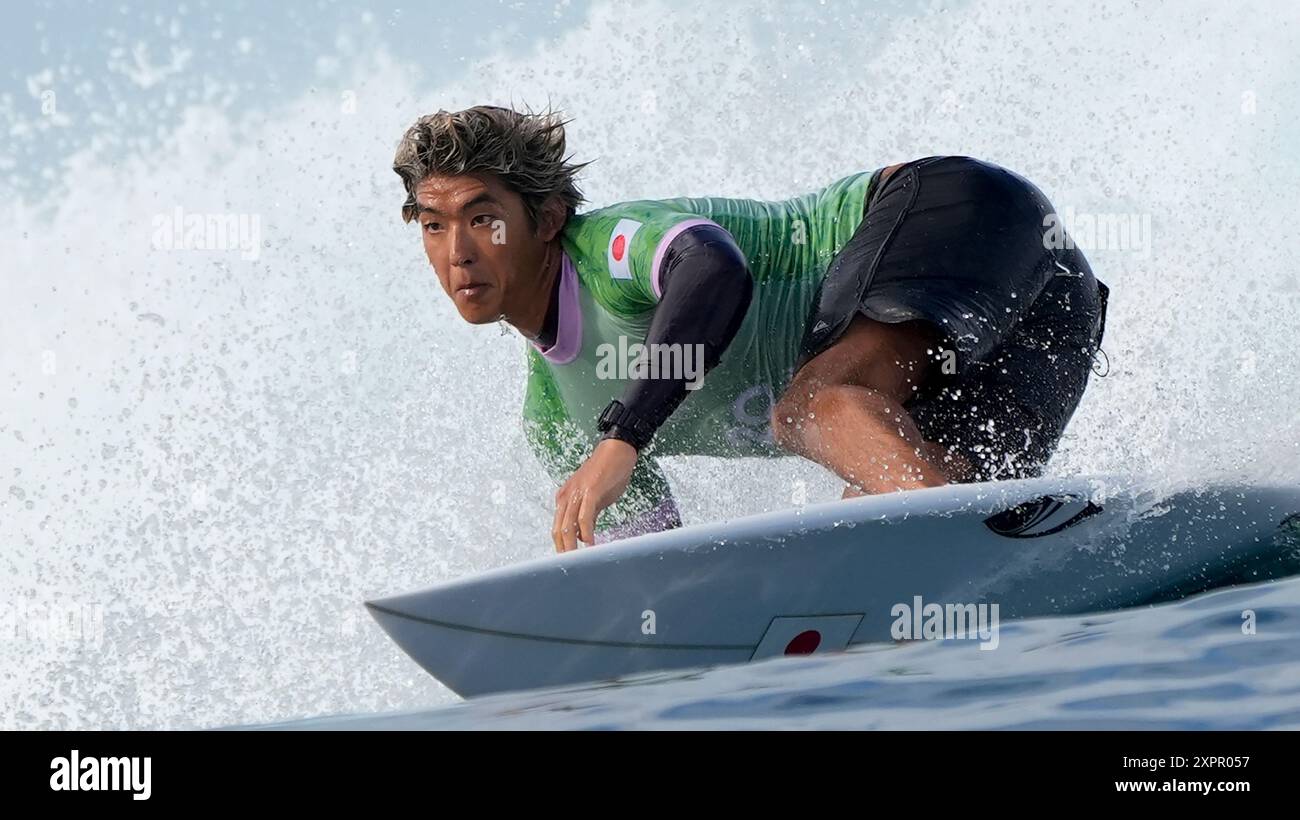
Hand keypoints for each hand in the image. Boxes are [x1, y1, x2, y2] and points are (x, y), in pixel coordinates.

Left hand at [552, 438, 637, 552]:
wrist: (617, 451)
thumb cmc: (607, 473)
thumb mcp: (593, 498)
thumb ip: (587, 515)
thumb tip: (584, 534)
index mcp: (564, 498)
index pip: (557, 527)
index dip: (560, 545)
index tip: (567, 560)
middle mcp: (566, 496)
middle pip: (558, 530)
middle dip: (563, 550)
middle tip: (569, 567)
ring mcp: (577, 494)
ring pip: (568, 526)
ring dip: (572, 546)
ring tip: (578, 561)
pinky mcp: (590, 492)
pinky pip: (585, 518)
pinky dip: (587, 534)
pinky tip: (591, 545)